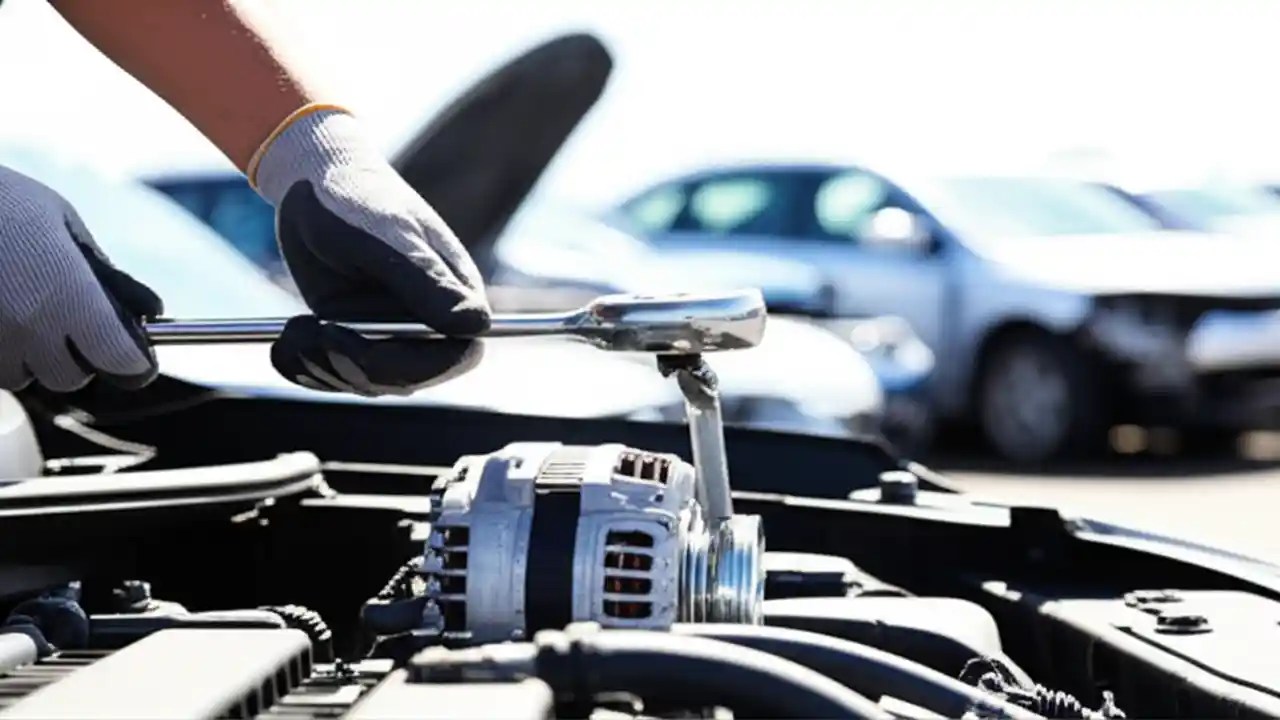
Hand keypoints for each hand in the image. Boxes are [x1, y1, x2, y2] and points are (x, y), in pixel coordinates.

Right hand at [0, 166, 161, 392]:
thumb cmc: (3, 201)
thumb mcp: (64, 224)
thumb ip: (104, 274)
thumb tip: (147, 310)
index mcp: (67, 294)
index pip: (119, 361)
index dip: (133, 362)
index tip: (136, 355)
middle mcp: (29, 326)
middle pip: (72, 377)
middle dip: (79, 357)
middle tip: (71, 321)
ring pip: (27, 377)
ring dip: (33, 358)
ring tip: (23, 309)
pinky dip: (2, 353)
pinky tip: (0, 314)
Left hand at [252, 108, 490, 396]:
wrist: (311, 184)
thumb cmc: (358, 198)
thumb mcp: (389, 237)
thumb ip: (427, 282)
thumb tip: (474, 326)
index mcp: (454, 296)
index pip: (457, 355)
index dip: (416, 367)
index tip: (362, 347)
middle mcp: (426, 322)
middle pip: (408, 379)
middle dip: (358, 367)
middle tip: (315, 334)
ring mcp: (388, 334)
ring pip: (368, 384)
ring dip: (324, 369)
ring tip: (294, 331)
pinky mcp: (353, 338)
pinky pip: (335, 375)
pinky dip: (305, 369)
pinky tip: (287, 343)